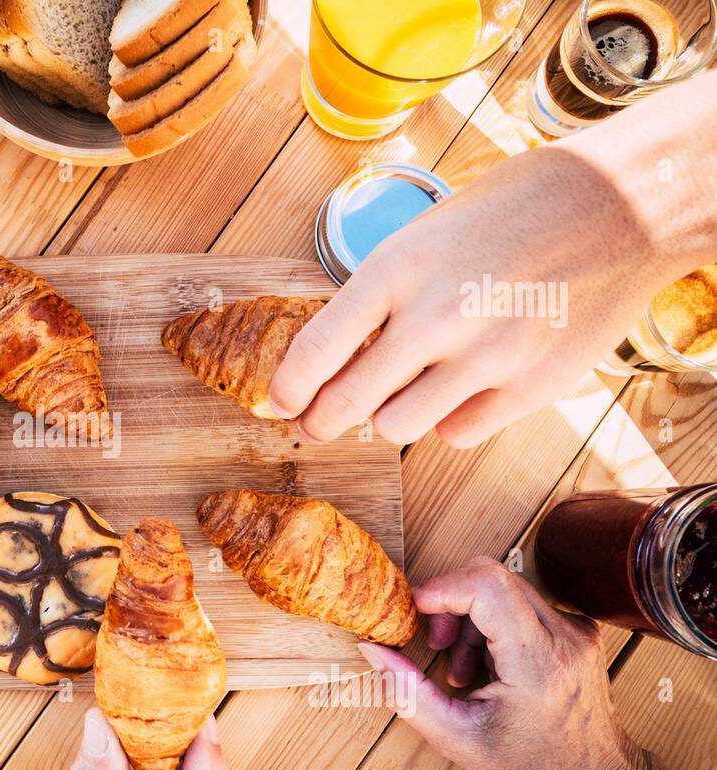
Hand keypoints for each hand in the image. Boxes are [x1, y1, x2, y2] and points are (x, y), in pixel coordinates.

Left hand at [268, 144, 679, 448]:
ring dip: (389, 417)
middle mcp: (436, 318)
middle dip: (321, 421)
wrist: (617, 206)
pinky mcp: (530, 389)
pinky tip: (461, 389)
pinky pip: (457, 434)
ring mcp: (486, 358)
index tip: (280, 403)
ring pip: (397, 429)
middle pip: (346, 404)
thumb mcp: (424, 234)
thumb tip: (335, 357)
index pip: (316, 350)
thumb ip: (379, 296)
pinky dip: (449, 420)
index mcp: (397, 267)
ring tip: (400, 394)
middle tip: (317, 424)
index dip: (288, 388)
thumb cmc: (510, 212)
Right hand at [357, 557, 644, 769]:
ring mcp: (576, 629)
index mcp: (537, 662)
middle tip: (438, 645)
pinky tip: (490, 667)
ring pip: (505, 588)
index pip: (486, 586)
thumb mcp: (457, 739)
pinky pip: (522, 604)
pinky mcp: (577, 630)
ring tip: (464, 668)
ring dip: (471, 618)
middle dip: (451, 603)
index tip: (416, 611)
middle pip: (492, 577)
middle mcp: (564, 636)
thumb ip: (407, 691)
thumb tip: (373, 650)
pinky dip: (493, 626)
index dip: (441, 588)